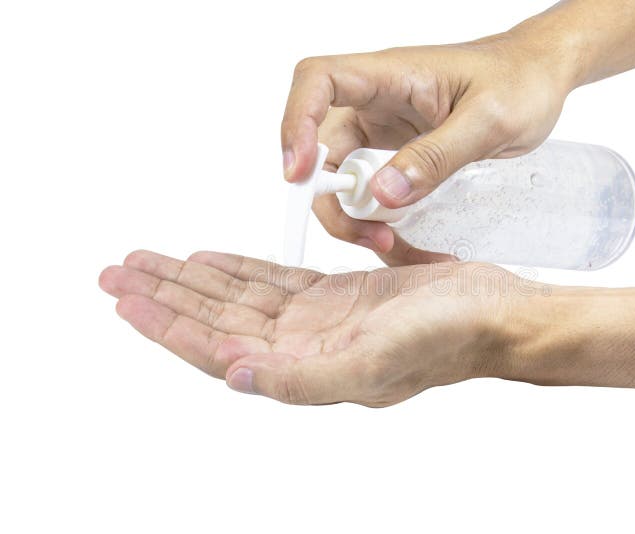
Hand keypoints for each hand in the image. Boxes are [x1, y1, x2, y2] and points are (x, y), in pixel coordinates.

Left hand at [99, 250, 535, 405]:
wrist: (496, 314)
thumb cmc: (449, 341)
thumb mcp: (375, 366)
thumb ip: (303, 380)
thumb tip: (235, 377)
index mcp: (308, 368)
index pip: (219, 348)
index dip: (170, 326)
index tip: (127, 300)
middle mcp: (306, 346)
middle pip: (218, 318)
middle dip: (167, 296)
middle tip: (120, 271)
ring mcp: (321, 319)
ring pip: (240, 296)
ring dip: (194, 279)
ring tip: (150, 263)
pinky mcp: (340, 294)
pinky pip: (276, 279)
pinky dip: (240, 268)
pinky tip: (213, 261)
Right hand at [282, 29, 573, 264]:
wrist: (542, 79)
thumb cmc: (521, 81)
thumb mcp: (489, 120)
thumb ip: (437, 156)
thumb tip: (380, 194)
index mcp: (391, 76)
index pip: (317, 82)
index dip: (296, 124)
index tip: (300, 174)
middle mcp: (377, 102)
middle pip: (321, 149)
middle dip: (331, 200)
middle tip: (369, 235)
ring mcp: (386, 131)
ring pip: (345, 180)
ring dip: (358, 219)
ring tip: (398, 246)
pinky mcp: (401, 155)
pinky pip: (375, 192)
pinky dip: (385, 222)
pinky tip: (415, 243)